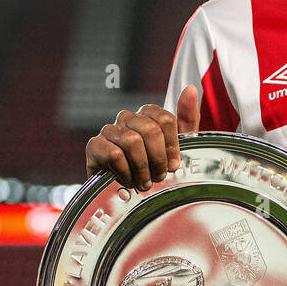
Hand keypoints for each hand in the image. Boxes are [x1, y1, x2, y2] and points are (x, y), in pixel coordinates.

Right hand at [84, 84, 198, 187]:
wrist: (126, 196)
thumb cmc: (153, 169)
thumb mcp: (178, 148)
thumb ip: (187, 119)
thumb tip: (191, 89)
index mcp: (148, 115)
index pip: (165, 119)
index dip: (172, 146)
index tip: (174, 165)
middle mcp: (128, 118)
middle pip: (150, 130)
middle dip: (158, 159)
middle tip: (158, 177)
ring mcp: (109, 130)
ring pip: (132, 142)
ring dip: (142, 168)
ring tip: (144, 182)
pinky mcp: (94, 146)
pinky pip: (114, 154)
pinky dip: (125, 172)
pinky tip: (126, 180)